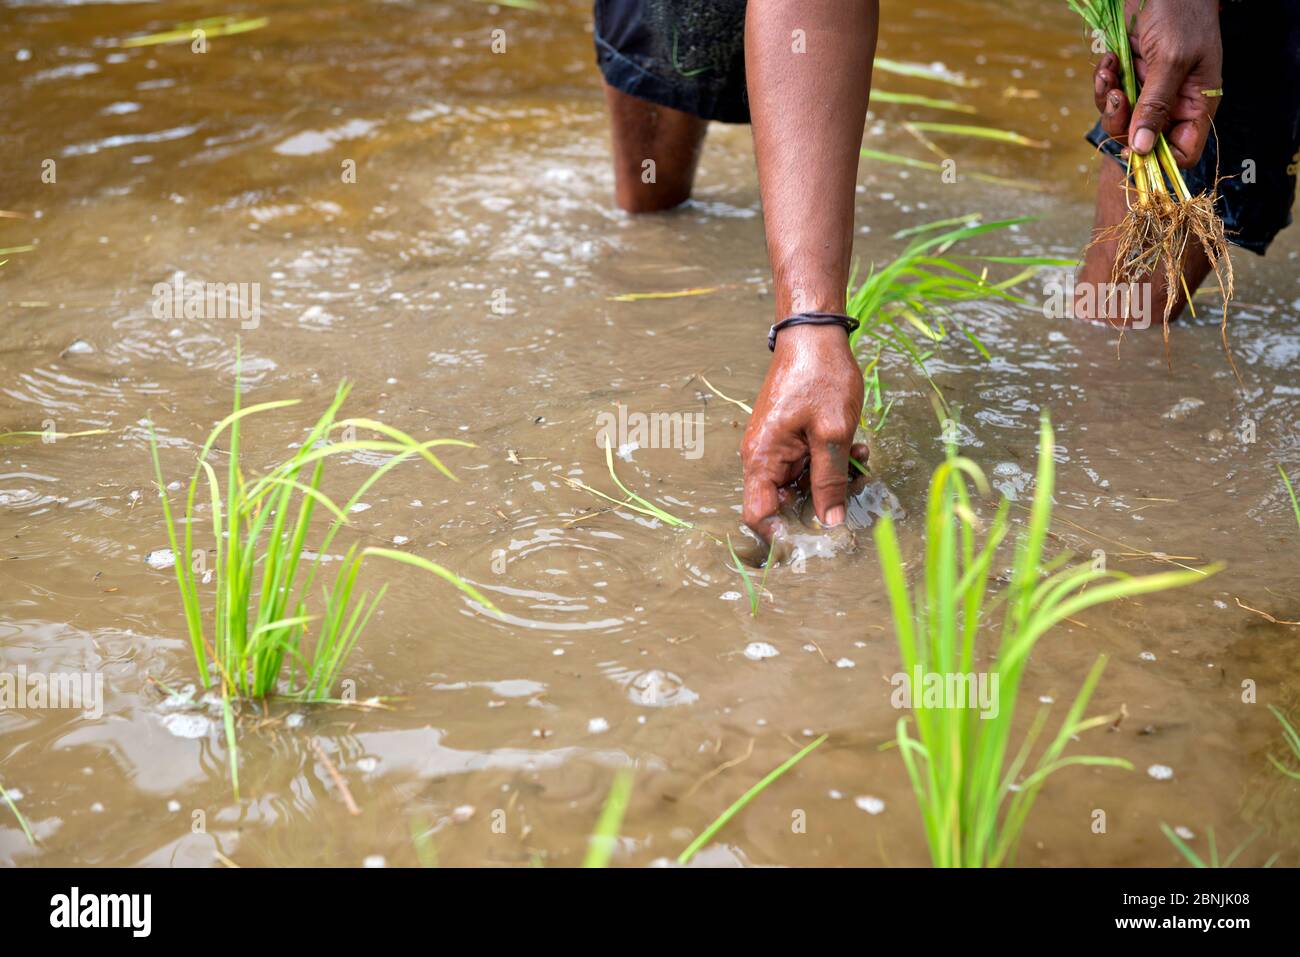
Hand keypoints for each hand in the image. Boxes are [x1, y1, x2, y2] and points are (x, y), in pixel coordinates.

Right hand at [741, 324, 866, 543]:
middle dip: (819, 503)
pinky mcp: (791, 437)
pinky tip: (855, 447)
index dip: (782, 533)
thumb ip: (830, 481)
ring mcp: (777, 446)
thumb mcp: (833, 433)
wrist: (814, 333)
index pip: (758, 514)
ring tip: (858, 460)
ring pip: (801, 483)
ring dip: (832, 480)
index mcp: (762, 458)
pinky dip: (831, 462)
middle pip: (783, 502)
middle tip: (852, 493)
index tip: (815, 538)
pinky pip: (808, 463)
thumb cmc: (821, 377)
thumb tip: (830, 522)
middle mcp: (762, 456)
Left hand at [1092, 0, 1221, 166]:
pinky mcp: (1129, 78)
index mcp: (1196, 104)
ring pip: (1121, 120)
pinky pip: (1109, 96)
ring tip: (1109, 72)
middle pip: (1142, 141)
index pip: (1183, 151)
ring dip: (1108, 99)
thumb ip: (1156, 105)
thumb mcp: (1172, 60)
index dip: (1158, 159)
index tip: (1132, 150)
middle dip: (1123, 123)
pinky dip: (1103, 81)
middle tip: (1116, 97)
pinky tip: (1109, 60)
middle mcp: (1173, 103)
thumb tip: (1142, 149)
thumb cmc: (1181, 13)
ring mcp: (1149, 92)